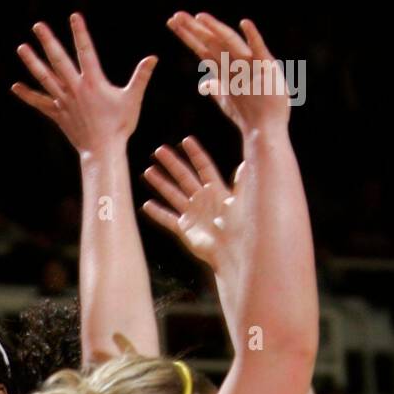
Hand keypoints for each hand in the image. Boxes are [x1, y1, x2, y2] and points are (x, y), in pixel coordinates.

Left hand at [12, 12, 156, 155]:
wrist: (103, 151)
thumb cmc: (120, 127)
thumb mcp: (132, 99)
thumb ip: (141, 77)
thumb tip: (153, 58)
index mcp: (93, 82)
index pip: (86, 51)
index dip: (80, 33)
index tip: (74, 16)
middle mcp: (75, 89)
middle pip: (58, 60)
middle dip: (48, 42)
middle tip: (38, 26)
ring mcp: (64, 102)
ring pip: (45, 78)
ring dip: (32, 62)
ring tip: (21, 48)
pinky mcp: (58, 114)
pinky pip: (40, 103)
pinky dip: (28, 95)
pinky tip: (15, 87)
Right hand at [142, 136, 244, 276]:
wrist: (230, 252)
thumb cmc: (238, 227)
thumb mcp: (240, 203)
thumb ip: (241, 184)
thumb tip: (246, 164)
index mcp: (216, 190)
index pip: (203, 166)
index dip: (195, 154)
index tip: (185, 140)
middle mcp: (202, 199)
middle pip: (184, 176)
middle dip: (172, 164)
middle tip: (159, 151)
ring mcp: (192, 213)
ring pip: (172, 194)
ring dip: (160, 183)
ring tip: (148, 171)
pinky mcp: (184, 228)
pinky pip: (168, 218)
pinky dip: (157, 213)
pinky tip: (147, 206)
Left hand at [167, 12, 289, 136]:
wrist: (265, 127)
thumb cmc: (250, 113)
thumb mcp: (229, 100)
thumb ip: (216, 89)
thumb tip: (202, 84)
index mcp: (225, 69)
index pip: (202, 49)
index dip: (188, 37)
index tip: (172, 24)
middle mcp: (235, 62)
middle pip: (211, 42)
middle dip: (194, 30)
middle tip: (176, 17)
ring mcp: (249, 64)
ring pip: (229, 43)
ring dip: (215, 29)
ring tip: (199, 17)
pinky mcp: (265, 68)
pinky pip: (258, 51)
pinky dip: (252, 37)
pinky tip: (245, 24)